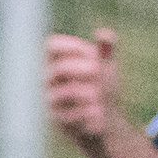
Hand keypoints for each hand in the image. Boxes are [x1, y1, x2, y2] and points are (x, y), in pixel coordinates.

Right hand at [45, 28, 117, 146]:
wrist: (106, 124)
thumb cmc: (102, 91)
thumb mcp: (107, 70)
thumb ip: (106, 53)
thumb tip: (105, 33)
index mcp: (59, 63)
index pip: (52, 46)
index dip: (72, 46)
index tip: (93, 53)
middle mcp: (50, 81)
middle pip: (59, 68)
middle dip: (83, 69)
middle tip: (98, 72)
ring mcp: (53, 101)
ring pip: (66, 93)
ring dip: (89, 92)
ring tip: (98, 95)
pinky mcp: (60, 122)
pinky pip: (72, 115)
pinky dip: (89, 113)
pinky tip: (98, 113)